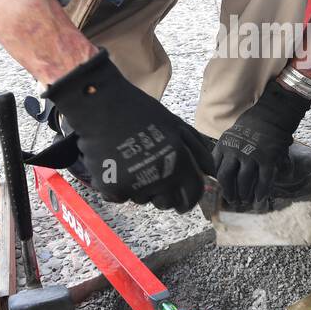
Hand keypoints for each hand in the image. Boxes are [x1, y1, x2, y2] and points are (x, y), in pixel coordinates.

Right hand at [47, 49, 213, 211]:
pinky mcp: (112, 189)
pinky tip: (115, 165)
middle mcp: (161, 179)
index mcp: (180, 163)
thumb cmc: (140, 112)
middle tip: (153, 176)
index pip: (192, 196)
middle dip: (163, 195)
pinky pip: (120, 196)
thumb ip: (198, 151)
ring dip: (140, 188)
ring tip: (131, 162)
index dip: (189, 200)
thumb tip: (210, 173)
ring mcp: (135, 186)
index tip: (183, 201)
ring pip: (142, 199)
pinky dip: (118, 186)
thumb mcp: (177, 125)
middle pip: (167, 203)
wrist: (100, 105)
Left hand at [213, 78, 310, 206]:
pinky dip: (261, 191)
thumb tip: (217, 171)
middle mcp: (236, 151)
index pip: (215, 168)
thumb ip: (225, 151)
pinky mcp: (268, 159)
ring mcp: (252, 156)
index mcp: (224, 145)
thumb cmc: (250, 125)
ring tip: (245, 201)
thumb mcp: (231, 135)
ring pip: (244, 181)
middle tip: (231, 200)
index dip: (216, 182)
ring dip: (243, 194)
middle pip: (226, 177)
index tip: (218, 191)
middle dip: (228, 192)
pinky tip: (259, 199)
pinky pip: (263, 180)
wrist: (271, 114)